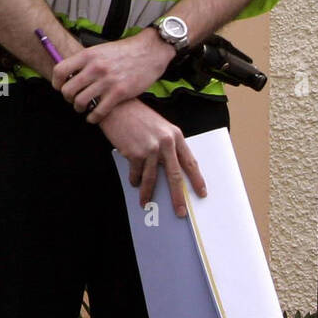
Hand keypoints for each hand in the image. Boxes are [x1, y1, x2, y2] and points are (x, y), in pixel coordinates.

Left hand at [52, 28, 174, 123]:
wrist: (149, 51)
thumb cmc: (125, 51)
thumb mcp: (100, 49)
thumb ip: (86, 61)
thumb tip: (70, 73)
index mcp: (88, 55)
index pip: (60, 70)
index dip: (56, 82)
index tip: (59, 87)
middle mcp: (95, 68)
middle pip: (68, 90)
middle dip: (68, 98)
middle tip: (73, 100)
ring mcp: (107, 81)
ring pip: (81, 102)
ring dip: (79, 108)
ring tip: (83, 108)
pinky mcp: (119, 93)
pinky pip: (99, 111)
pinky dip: (93, 117)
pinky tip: (94, 116)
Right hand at [99, 98, 205, 216]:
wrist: (116, 105)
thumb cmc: (136, 115)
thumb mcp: (158, 127)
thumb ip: (166, 145)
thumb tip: (169, 170)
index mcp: (175, 135)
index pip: (190, 162)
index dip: (197, 179)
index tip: (201, 193)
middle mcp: (165, 142)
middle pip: (175, 176)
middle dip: (177, 197)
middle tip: (180, 212)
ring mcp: (150, 148)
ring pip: (152, 178)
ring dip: (148, 193)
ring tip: (146, 202)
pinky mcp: (134, 153)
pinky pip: (136, 173)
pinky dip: (134, 180)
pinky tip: (133, 182)